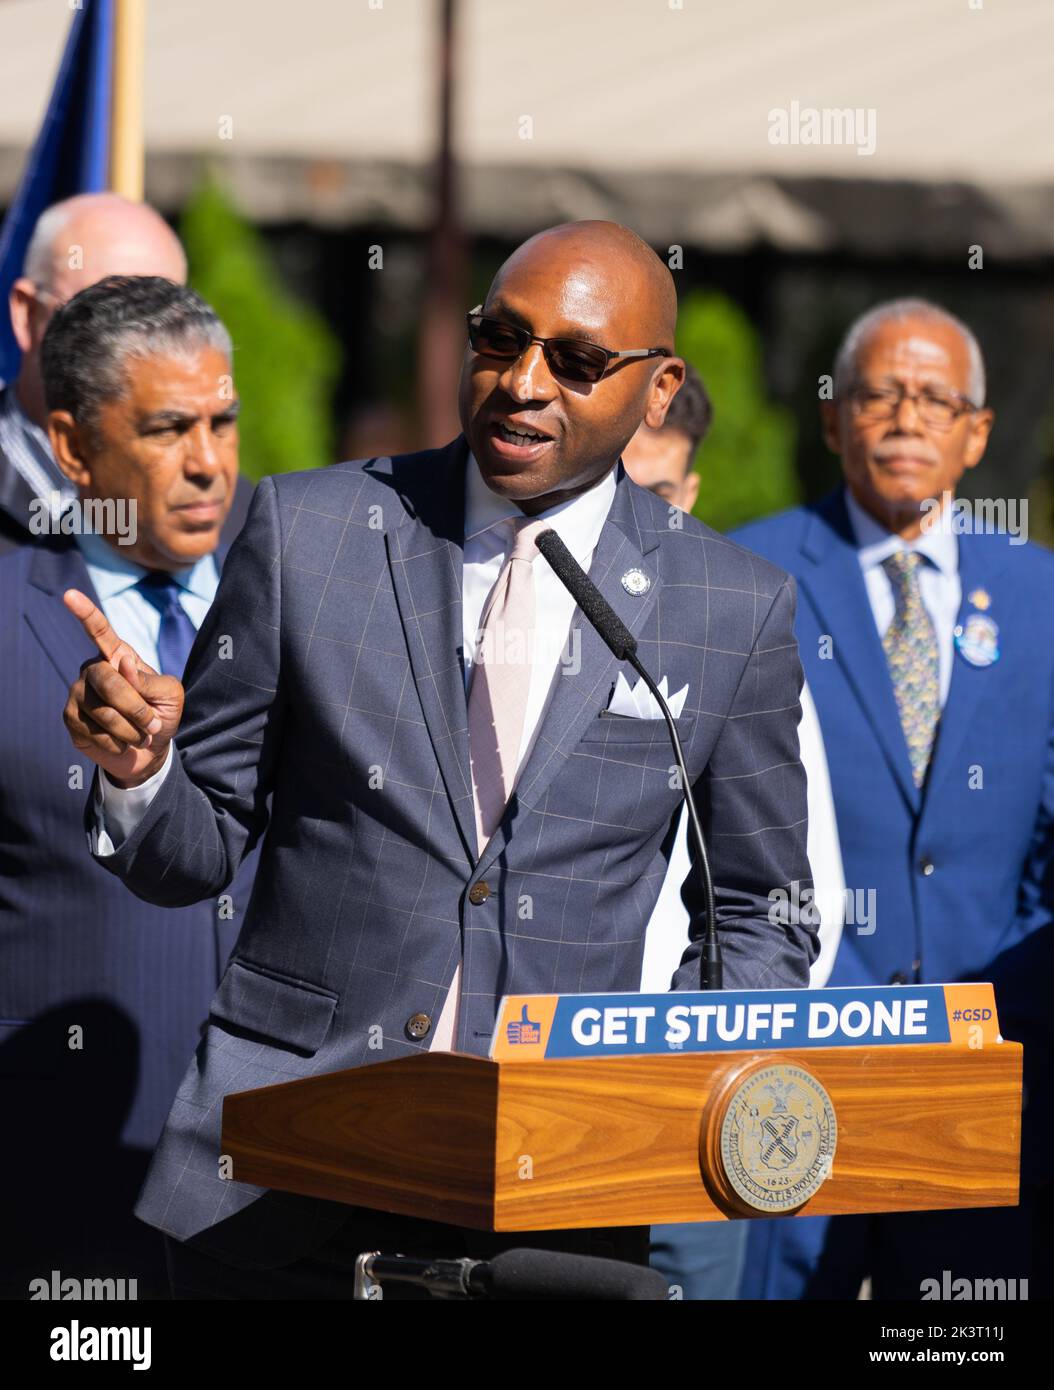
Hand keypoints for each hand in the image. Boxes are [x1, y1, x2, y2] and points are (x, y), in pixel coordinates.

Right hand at [62, 589, 184, 786]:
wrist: (148, 751)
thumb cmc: (161, 714)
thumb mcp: (170, 695)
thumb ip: (151, 680)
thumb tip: (123, 664)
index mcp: (118, 656)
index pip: (99, 631)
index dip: (85, 613)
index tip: (69, 595)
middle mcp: (93, 670)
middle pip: (109, 682)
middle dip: (137, 709)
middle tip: (153, 724)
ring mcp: (79, 693)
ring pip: (104, 712)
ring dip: (132, 731)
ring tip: (140, 735)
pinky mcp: (71, 718)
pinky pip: (96, 732)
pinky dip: (119, 743)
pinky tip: (121, 743)